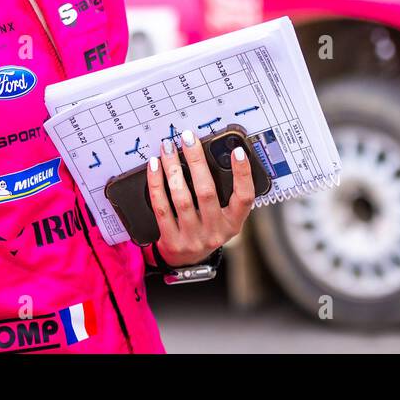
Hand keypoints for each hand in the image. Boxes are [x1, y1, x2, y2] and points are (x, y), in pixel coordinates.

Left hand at [146, 130, 254, 266]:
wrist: (184, 260)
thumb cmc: (205, 228)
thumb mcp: (221, 217)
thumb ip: (222, 193)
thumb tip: (210, 154)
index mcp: (233, 223)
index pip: (245, 198)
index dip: (243, 174)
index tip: (236, 151)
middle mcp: (215, 232)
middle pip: (207, 192)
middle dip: (196, 161)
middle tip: (188, 138)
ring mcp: (193, 238)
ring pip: (182, 198)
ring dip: (173, 168)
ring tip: (168, 148)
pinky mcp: (171, 240)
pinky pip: (161, 207)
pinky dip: (156, 184)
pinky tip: (154, 167)